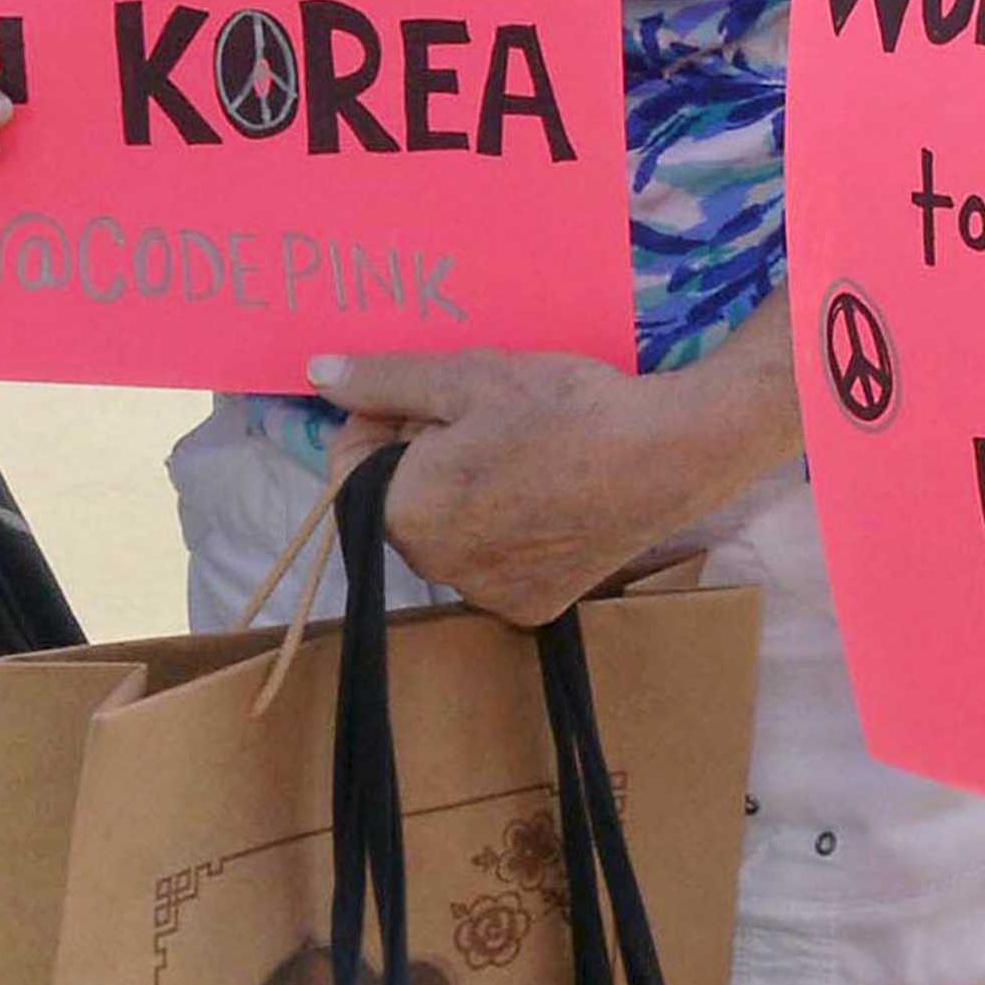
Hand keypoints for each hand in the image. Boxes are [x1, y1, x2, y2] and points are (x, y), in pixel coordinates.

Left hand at [313, 313, 795, 627]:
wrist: (668, 456)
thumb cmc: (565, 406)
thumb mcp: (470, 376)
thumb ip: (386, 380)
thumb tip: (316, 375)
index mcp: (405, 511)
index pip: (350, 466)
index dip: (384, 421)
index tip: (436, 398)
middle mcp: (435, 569)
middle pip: (402, 500)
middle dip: (426, 458)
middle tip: (490, 417)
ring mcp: (485, 596)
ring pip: (448, 533)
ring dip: (467, 494)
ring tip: (527, 451)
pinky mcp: (532, 609)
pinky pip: (493, 564)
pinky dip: (508, 532)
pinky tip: (551, 494)